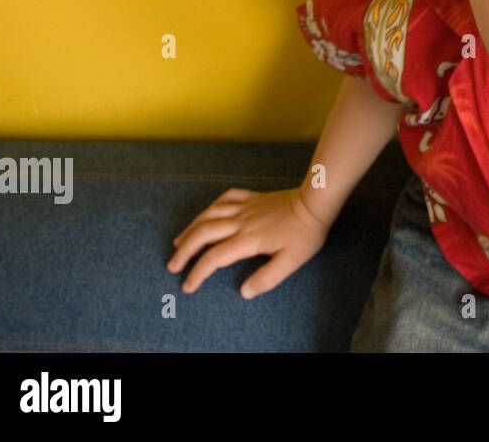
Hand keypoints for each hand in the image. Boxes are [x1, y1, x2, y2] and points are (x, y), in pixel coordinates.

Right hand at [167, 187, 330, 298]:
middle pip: (203, 234)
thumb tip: (244, 292)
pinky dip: (212, 206)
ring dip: (191, 228)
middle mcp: (241, 221)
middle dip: (184, 250)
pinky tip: (207, 213)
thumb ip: (267, 278)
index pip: (214, 258)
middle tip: (173, 265)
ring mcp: (245, 207)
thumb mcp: (291, 261)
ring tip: (179, 241)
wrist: (315, 202)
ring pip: (209, 214)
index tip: (187, 285)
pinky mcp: (252, 197)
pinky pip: (226, 197)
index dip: (197, 273)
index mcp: (248, 239)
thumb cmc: (305, 234)